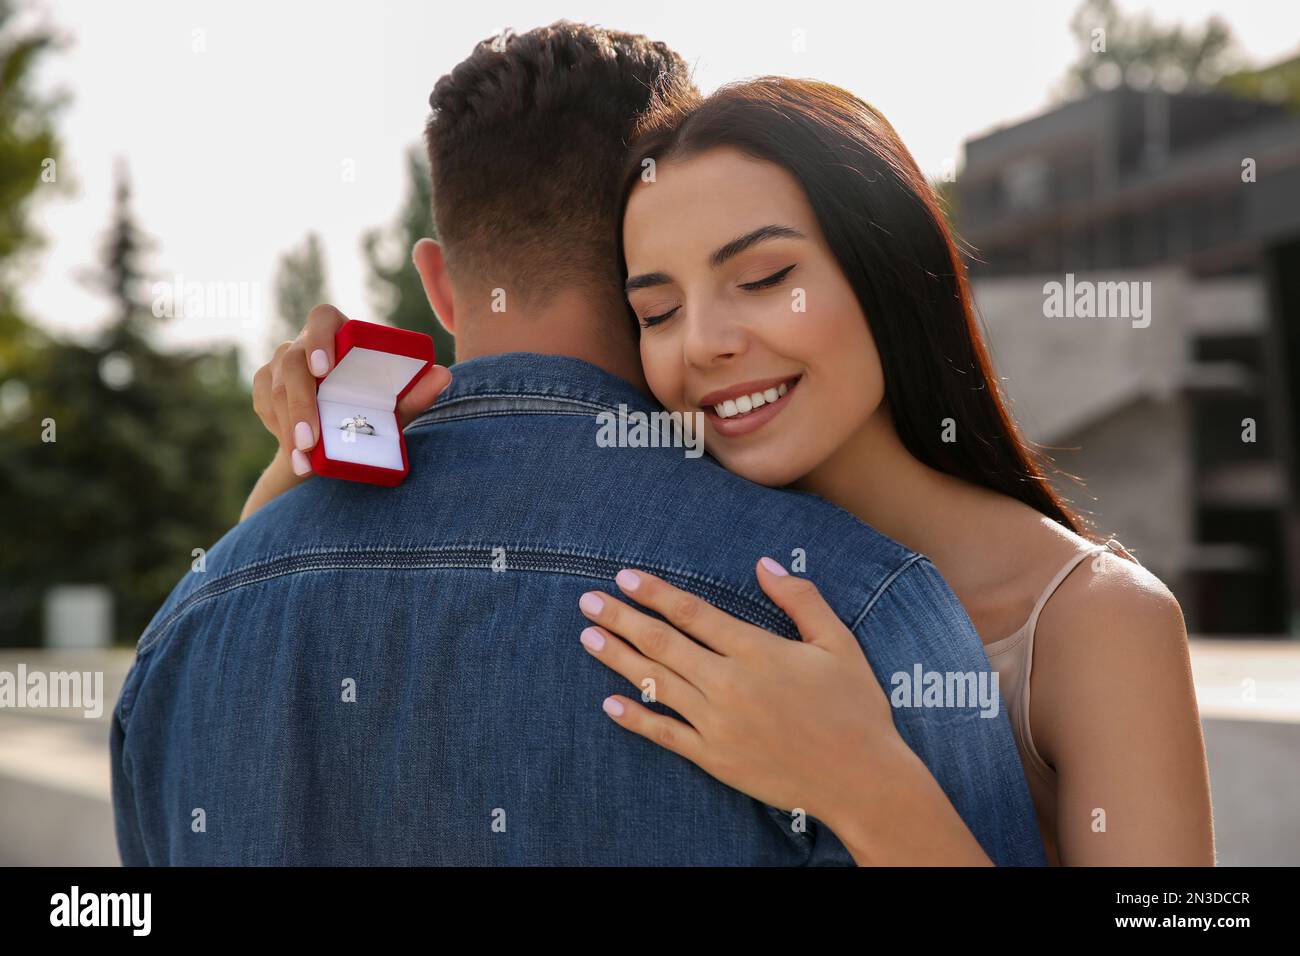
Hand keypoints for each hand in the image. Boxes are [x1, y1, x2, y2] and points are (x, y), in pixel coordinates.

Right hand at [251, 304, 452, 477]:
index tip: (324, 370)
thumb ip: (416, 392)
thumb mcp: (395, 407)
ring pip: (275, 387)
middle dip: (301, 404)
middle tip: (311, 440)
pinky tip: (295, 454)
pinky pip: (264, 403)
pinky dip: (279, 430)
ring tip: (304, 459)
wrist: (338, 441)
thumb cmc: (373, 411)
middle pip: (293, 361)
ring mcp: (282, 362)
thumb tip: (443, 375)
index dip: (320, 339)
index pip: (323, 318)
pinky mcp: (266, 385)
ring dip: (289, 426)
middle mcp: (307, 343)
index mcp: (341, 334)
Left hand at [576, 556, 907, 827]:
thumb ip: (800, 599)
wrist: (863, 780)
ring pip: (657, 683)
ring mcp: (718, 724)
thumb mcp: (838, 643)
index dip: (655, 593)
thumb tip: (765, 563)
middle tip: (587, 601)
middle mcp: (730, 684)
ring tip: (588, 637)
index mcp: (757, 650)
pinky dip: (636, 718)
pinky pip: (666, 734)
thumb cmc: (856, 707)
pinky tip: (609, 704)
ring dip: (618, 659)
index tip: (624, 577)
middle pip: (662, 644)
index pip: (692, 612)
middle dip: (621, 619)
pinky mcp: (716, 758)